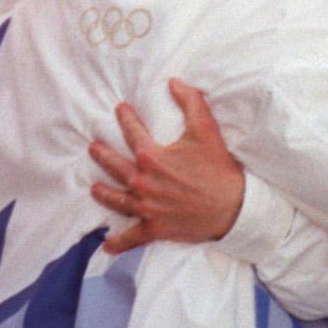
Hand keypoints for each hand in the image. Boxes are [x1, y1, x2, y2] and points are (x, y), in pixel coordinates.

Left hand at [89, 78, 244, 254]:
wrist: (233, 207)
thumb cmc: (218, 168)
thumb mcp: (206, 129)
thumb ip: (190, 101)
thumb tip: (174, 82)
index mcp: (152, 157)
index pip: (132, 133)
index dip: (125, 118)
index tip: (119, 109)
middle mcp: (143, 182)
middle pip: (116, 166)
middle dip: (103, 155)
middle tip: (94, 148)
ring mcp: (147, 207)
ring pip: (118, 200)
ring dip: (104, 193)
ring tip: (94, 188)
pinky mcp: (155, 228)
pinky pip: (132, 237)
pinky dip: (119, 243)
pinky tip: (107, 246)